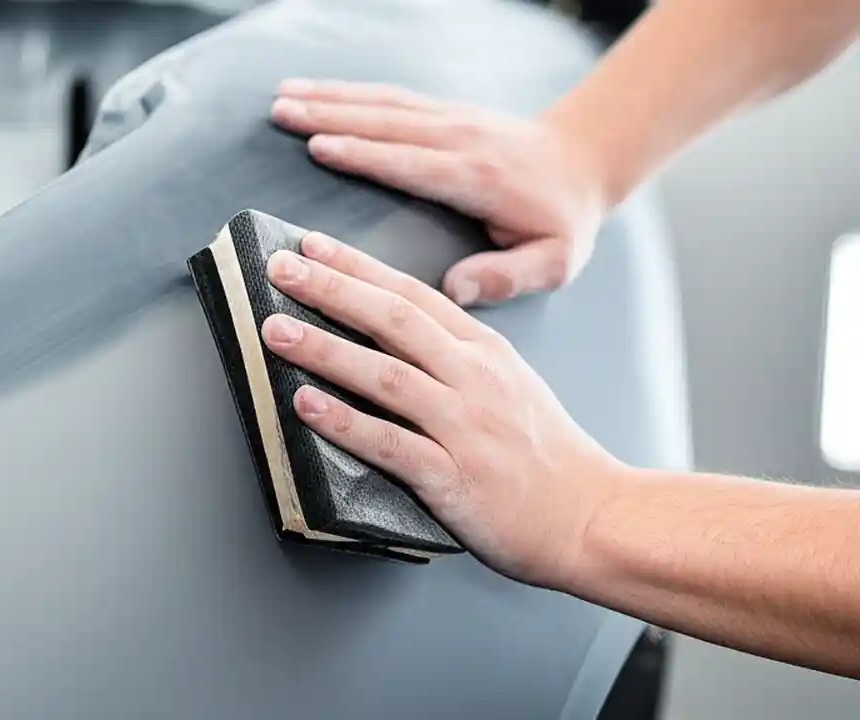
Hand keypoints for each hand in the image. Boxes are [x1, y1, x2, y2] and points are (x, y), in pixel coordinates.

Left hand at [260, 232, 623, 587]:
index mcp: (484, 351)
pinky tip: (306, 406)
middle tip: (280, 269)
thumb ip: (455, 356)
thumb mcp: (509, 384)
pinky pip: (390, 444)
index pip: (413, 294)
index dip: (358, 268)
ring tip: (276, 331)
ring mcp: (465, 426)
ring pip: (386, 375)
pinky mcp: (454, 477)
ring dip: (325, 349)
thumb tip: (388, 336)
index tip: (312, 247)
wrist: (590, 515)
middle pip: (393, 319)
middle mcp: (474, 378)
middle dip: (332, 289)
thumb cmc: (543, 455)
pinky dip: (345, 421)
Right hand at [272, 78, 608, 305]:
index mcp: (477, 179)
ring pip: (382, 104)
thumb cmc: (562, 222)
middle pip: (385, 123)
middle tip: (281, 113)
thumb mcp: (553, 262)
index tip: (319, 147)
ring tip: (282, 98)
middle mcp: (459, 139)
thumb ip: (507, 276)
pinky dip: (348, 93)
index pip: (412, 163)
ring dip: (330, 98)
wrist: (586, 162)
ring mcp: (451, 119)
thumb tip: (455, 289)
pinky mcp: (443, 112)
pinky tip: (315, 92)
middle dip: (330, 116)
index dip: (365, 155)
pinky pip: (390, 98)